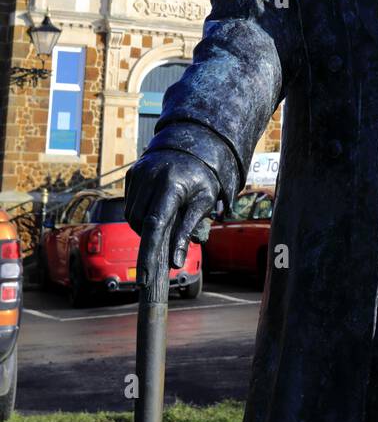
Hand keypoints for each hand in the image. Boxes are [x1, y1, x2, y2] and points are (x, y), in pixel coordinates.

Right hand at [124, 143, 219, 283]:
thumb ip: (187, 231)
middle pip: (140, 223)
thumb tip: (174, 262)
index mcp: (171, 184)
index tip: (145, 278)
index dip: (149, 254)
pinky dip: (139, 212)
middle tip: (168, 236)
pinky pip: (129, 203)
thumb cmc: (203, 176)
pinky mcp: (131, 173)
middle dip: (151, 237)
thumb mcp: (203, 203)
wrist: (194, 143)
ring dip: (144, 225)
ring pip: (131, 215)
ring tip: (166, 218)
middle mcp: (150, 176)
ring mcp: (138, 173)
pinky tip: (156, 205)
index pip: (155, 225)